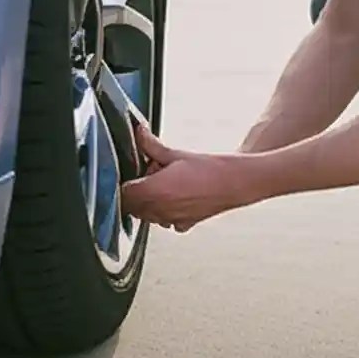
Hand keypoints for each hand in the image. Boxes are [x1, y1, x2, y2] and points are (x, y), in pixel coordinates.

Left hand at [121, 124, 248, 232]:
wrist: (235, 182)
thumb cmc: (210, 170)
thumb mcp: (176, 154)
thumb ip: (152, 146)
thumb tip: (139, 133)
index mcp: (154, 191)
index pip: (123, 194)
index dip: (125, 182)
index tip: (133, 173)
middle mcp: (159, 210)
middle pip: (133, 207)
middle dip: (137, 191)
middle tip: (152, 174)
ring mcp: (171, 220)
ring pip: (147, 215)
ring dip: (150, 202)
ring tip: (167, 184)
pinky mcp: (183, 224)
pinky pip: (165, 221)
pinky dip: (165, 212)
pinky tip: (177, 196)